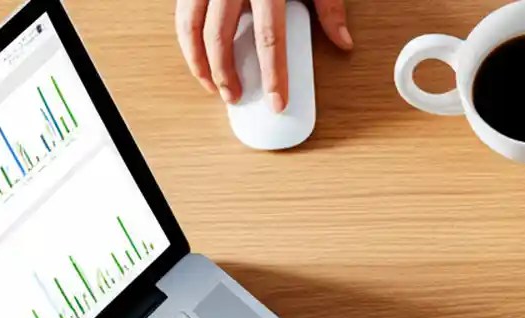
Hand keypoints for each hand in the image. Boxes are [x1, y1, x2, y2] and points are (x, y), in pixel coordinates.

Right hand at [175, 0, 353, 111]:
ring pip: (191, 27)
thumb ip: (329, 6)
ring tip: (211, 85)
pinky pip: (182, 12)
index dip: (273, 74)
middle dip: (225, 74)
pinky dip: (186, 38)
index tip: (276, 101)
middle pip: (221, 37)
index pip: (269, 37)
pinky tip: (197, 55)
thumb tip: (343, 41)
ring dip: (198, 62)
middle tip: (235, 97)